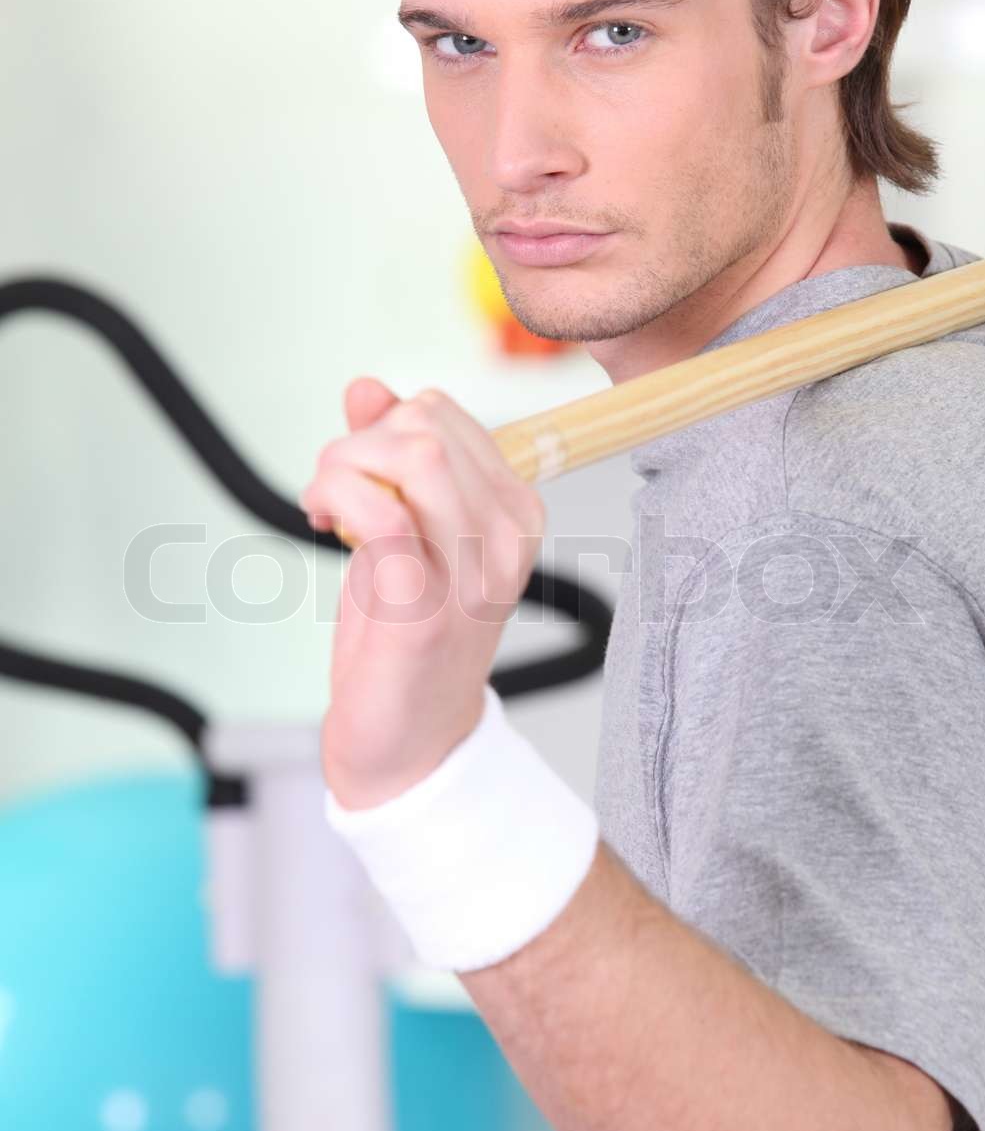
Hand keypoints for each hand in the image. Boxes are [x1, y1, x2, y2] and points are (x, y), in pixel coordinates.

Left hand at [300, 377, 545, 810]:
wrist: (411, 743)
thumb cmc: (406, 637)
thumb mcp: (404, 531)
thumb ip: (389, 455)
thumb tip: (365, 387)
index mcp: (515, 512)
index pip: (443, 412)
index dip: (381, 427)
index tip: (354, 476)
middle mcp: (508, 539)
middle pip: (425, 425)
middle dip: (355, 445)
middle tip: (330, 494)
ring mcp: (474, 575)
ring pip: (412, 457)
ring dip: (342, 469)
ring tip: (325, 508)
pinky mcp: (425, 609)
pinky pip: (382, 515)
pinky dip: (338, 501)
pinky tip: (323, 524)